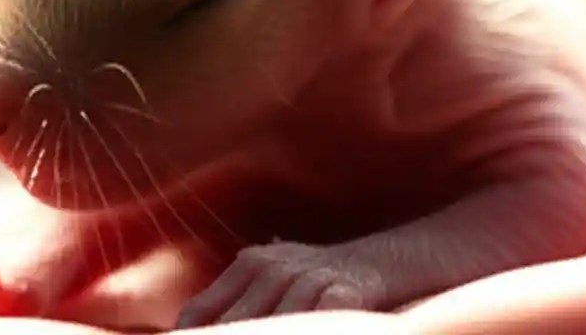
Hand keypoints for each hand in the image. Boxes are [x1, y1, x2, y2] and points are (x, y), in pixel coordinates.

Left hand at [176, 241, 386, 325]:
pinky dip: (306, 331)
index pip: (200, 312)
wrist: (393, 258)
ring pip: (269, 328)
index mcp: (250, 263)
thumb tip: (192, 323)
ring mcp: (307, 282)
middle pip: (230, 326)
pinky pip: (315, 324)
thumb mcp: (278, 270)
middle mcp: (273, 269)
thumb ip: (241, 294)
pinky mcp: (343, 297)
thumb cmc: (326, 273)